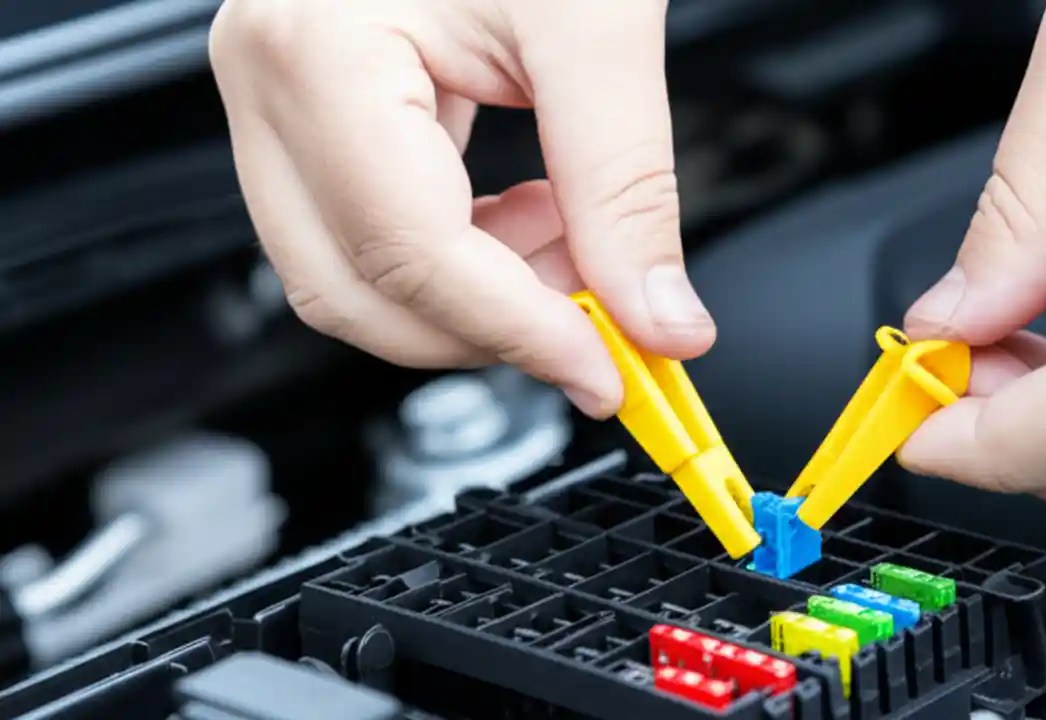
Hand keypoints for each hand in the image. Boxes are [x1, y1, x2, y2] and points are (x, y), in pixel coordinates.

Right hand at [208, 0, 714, 416]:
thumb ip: (628, 188)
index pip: (409, 251)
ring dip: (476, 295)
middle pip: (356, 291)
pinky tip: (530, 213)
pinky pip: (368, 231)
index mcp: (317, 49)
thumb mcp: (595, 25)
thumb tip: (658, 318)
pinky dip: (462, 254)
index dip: (519, 332)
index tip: (610, 370)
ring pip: (353, 277)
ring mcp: (278, 98)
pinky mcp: (314, 110)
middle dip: (489, 328)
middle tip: (600, 321)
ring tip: (573, 238)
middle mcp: (268, 81)